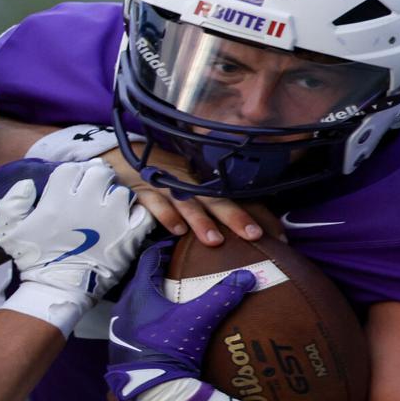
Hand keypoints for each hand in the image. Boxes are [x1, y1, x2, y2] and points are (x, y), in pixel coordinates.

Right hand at [0, 159, 154, 299]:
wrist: (58, 289)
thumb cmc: (34, 260)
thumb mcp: (10, 231)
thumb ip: (13, 203)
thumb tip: (27, 184)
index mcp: (59, 197)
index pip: (72, 168)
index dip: (74, 175)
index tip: (74, 186)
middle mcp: (87, 201)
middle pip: (100, 174)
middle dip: (98, 181)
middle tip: (95, 195)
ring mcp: (111, 217)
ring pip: (122, 192)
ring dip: (117, 199)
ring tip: (110, 211)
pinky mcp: (128, 235)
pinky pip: (142, 213)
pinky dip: (137, 215)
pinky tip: (128, 222)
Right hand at [99, 145, 284, 246]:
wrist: (121, 159)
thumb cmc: (162, 177)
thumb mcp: (190, 185)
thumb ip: (213, 203)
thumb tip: (251, 228)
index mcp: (204, 180)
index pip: (235, 195)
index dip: (256, 213)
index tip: (278, 236)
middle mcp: (189, 182)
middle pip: (216, 199)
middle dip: (236, 217)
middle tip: (256, 236)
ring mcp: (166, 185)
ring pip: (186, 202)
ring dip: (201, 221)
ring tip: (215, 241)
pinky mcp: (143, 191)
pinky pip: (154, 203)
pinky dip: (165, 216)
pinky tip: (177, 231)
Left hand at [104, 241, 254, 400]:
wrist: (153, 392)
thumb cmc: (172, 349)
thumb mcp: (200, 319)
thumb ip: (222, 296)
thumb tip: (247, 276)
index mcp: (138, 294)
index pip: (149, 260)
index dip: (164, 249)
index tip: (177, 246)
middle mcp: (123, 310)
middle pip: (141, 284)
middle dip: (158, 278)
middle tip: (177, 274)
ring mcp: (119, 333)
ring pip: (135, 308)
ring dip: (151, 304)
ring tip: (170, 305)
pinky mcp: (121, 353)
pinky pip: (133, 330)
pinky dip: (146, 326)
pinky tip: (161, 334)